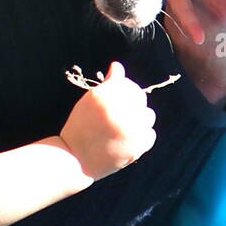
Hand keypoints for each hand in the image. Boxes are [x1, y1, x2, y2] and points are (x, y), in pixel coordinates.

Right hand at [60, 62, 156, 179]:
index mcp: (104, 97)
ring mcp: (130, 130)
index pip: (128, 85)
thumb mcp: (89, 101)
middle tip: (119, 115)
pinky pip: (150, 134)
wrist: (75, 159)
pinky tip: (128, 138)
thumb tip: (118, 66)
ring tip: (123, 127)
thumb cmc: (80, 127)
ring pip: (149, 115)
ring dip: (139, 119)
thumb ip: (108, 84)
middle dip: (132, 103)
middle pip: (140, 98)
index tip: (117, 100)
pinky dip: (142, 136)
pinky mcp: (137, 147)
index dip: (124, 91)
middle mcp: (118, 111)